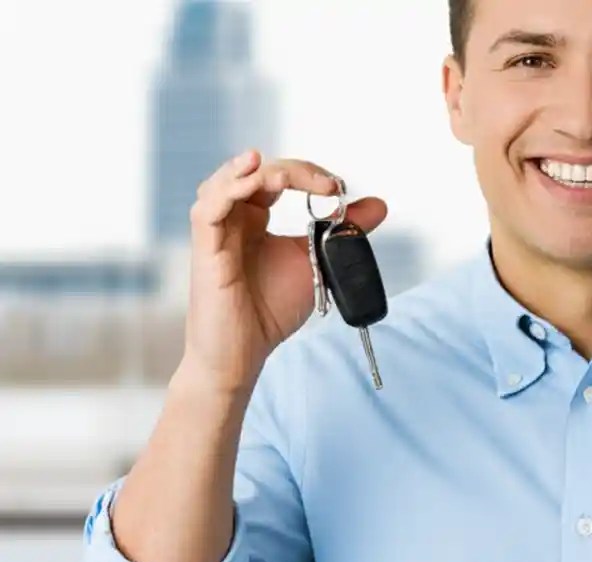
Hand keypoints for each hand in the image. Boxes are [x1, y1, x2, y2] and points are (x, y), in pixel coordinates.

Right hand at [181, 149, 388, 394]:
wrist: (244, 352)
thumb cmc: (271, 309)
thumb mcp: (318, 261)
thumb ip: (344, 231)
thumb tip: (379, 205)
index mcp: (255, 217)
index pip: (278, 177)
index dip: (308, 175)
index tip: (338, 190)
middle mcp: (233, 218)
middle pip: (256, 173)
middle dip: (294, 172)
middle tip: (328, 187)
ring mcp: (216, 231)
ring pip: (226, 182)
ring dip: (257, 172)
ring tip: (286, 177)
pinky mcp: (205, 248)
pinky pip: (208, 209)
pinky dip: (228, 189)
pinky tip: (251, 181)